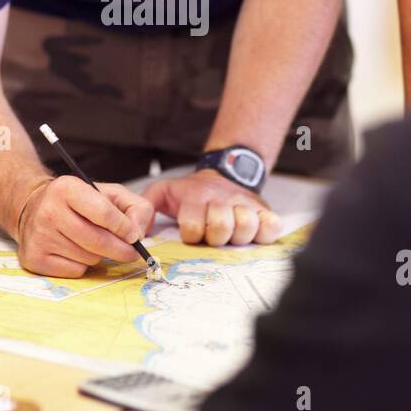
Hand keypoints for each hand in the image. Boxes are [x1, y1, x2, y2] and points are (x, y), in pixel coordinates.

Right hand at [14, 175, 154, 277]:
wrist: (35, 208)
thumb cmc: (78, 202)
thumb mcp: (109, 193)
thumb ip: (135, 207)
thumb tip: (139, 233)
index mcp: (66, 188)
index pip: (103, 213)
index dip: (124, 228)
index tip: (134, 236)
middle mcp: (48, 211)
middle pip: (97, 241)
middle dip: (120, 249)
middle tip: (130, 252)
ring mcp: (39, 237)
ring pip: (88, 258)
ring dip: (99, 255)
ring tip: (92, 243)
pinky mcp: (35, 258)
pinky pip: (74, 271)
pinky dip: (82, 265)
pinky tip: (76, 252)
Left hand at [144, 169, 281, 246]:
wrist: (225, 172)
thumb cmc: (191, 193)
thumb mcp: (165, 192)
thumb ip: (146, 208)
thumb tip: (139, 234)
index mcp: (196, 197)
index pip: (193, 227)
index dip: (192, 235)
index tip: (192, 233)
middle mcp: (222, 199)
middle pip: (221, 228)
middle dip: (215, 237)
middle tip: (213, 235)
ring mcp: (246, 204)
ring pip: (247, 227)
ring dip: (238, 237)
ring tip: (231, 233)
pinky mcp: (266, 209)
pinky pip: (272, 226)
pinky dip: (265, 232)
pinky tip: (254, 233)